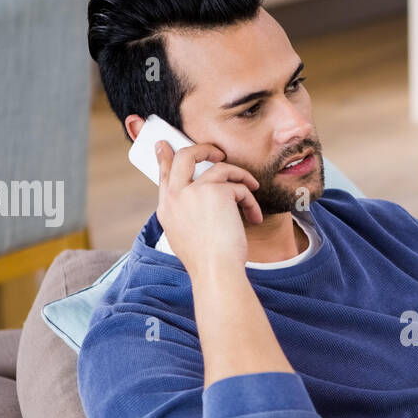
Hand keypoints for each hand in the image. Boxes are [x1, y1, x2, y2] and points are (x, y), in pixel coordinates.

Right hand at [155, 141, 262, 273]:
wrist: (216, 272)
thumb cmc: (208, 262)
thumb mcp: (186, 236)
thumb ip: (186, 214)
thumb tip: (197, 198)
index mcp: (166, 209)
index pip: (163, 175)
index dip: (164, 157)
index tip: (164, 145)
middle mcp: (175, 196)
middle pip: (184, 156)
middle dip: (203, 149)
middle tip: (218, 153)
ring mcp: (193, 191)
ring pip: (221, 168)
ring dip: (241, 177)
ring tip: (252, 188)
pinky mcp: (217, 191)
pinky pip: (239, 186)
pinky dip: (250, 200)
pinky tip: (253, 218)